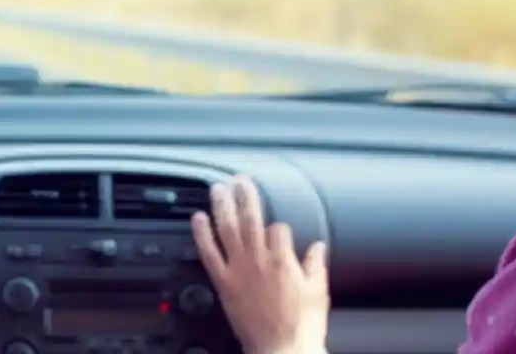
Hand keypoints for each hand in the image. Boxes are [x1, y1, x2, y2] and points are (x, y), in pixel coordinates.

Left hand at [190, 175, 329, 353]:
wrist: (283, 349)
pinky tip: (197, 218)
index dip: (278, 225)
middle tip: (240, 178)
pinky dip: (201, 234)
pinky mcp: (224, 283)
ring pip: (228, 229)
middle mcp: (259, 260)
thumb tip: (318, 246)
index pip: (278, 227)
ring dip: (223, 205)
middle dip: (246, 195)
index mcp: (283, 260)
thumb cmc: (302, 326)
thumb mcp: (318, 292)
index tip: (277, 228)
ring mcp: (239, 270)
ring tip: (218, 188)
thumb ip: (316, 265)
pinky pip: (208, 253)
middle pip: (251, 218)